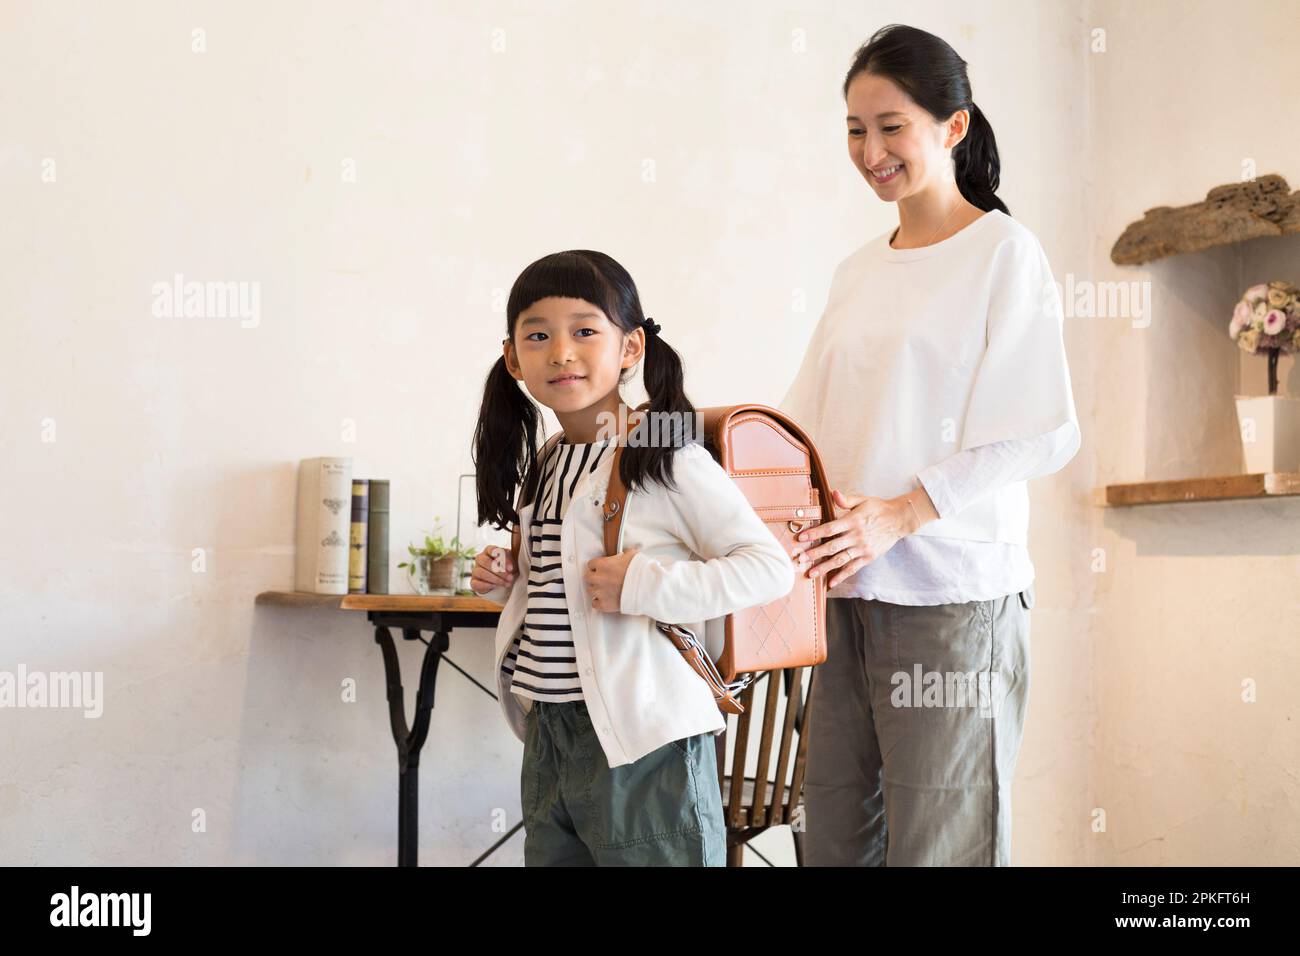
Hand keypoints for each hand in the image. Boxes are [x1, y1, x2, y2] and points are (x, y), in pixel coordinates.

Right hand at [470, 545, 515, 594]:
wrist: (503, 580)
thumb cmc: (507, 567)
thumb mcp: (511, 560)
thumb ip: (510, 560)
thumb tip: (509, 567)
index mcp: (489, 550)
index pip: (492, 550)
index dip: (502, 559)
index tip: (511, 568)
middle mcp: (480, 558)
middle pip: (486, 561)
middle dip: (499, 571)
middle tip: (510, 578)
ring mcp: (475, 570)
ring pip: (481, 572)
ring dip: (496, 579)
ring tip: (506, 583)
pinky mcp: (473, 582)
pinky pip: (477, 583)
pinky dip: (487, 585)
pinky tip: (496, 586)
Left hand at [583, 545, 641, 613]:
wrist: (646, 589)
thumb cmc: (640, 572)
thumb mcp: (633, 555)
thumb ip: (625, 553)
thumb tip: (626, 553)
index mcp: (603, 565)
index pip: (590, 564)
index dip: (597, 566)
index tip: (601, 568)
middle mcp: (598, 578)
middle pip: (587, 577)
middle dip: (594, 577)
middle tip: (603, 579)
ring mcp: (600, 592)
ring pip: (590, 590)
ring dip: (597, 589)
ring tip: (606, 589)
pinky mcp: (604, 604)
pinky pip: (594, 604)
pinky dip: (599, 602)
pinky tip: (605, 599)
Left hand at [790, 489, 918, 588]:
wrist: (899, 519)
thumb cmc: (878, 508)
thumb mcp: (862, 500)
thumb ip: (846, 500)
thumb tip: (833, 493)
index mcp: (853, 521)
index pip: (830, 528)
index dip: (814, 533)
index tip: (801, 538)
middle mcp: (857, 536)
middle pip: (832, 546)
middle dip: (815, 553)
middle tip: (800, 559)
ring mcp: (863, 548)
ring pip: (840, 560)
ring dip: (824, 567)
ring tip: (811, 573)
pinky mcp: (868, 557)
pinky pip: (853, 568)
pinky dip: (842, 576)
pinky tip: (831, 583)